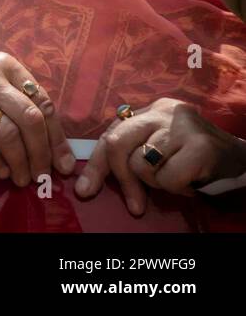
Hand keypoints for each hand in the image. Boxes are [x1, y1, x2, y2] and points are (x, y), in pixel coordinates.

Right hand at [0, 52, 75, 185]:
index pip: (42, 102)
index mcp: (4, 65)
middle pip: (29, 117)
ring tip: (22, 177)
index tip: (62, 163)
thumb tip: (55, 145)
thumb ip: (18, 101)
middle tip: (43, 174)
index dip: (56, 137)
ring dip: (20, 162)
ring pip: (6, 132)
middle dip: (41, 152)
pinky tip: (0, 172)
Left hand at [75, 98, 245, 215]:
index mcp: (149, 110)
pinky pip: (167, 178)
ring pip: (142, 166)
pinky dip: (176, 188)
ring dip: (158, 183)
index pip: (110, 135)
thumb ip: (129, 156)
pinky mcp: (199, 145)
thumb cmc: (193, 159)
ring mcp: (181, 126)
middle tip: (135, 204)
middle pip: (117, 144)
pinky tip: (191, 181)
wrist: (240, 161)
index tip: (85, 190)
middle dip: (121, 179)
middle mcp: (162, 111)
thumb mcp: (158, 150)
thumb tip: (88, 184)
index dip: (95, 165)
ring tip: (178, 177)